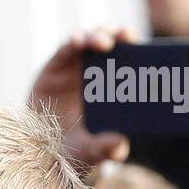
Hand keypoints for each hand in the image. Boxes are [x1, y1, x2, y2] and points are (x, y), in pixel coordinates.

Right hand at [30, 27, 137, 172]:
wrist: (42, 153)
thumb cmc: (74, 150)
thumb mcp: (92, 152)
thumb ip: (107, 149)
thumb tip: (121, 144)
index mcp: (112, 87)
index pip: (129, 59)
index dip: (137, 49)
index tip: (147, 48)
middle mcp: (95, 72)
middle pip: (112, 43)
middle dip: (120, 35)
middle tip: (126, 36)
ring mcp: (73, 67)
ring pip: (90, 40)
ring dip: (98, 36)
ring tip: (103, 43)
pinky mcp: (53, 67)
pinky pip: (64, 49)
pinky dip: (73, 42)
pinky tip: (77, 42)